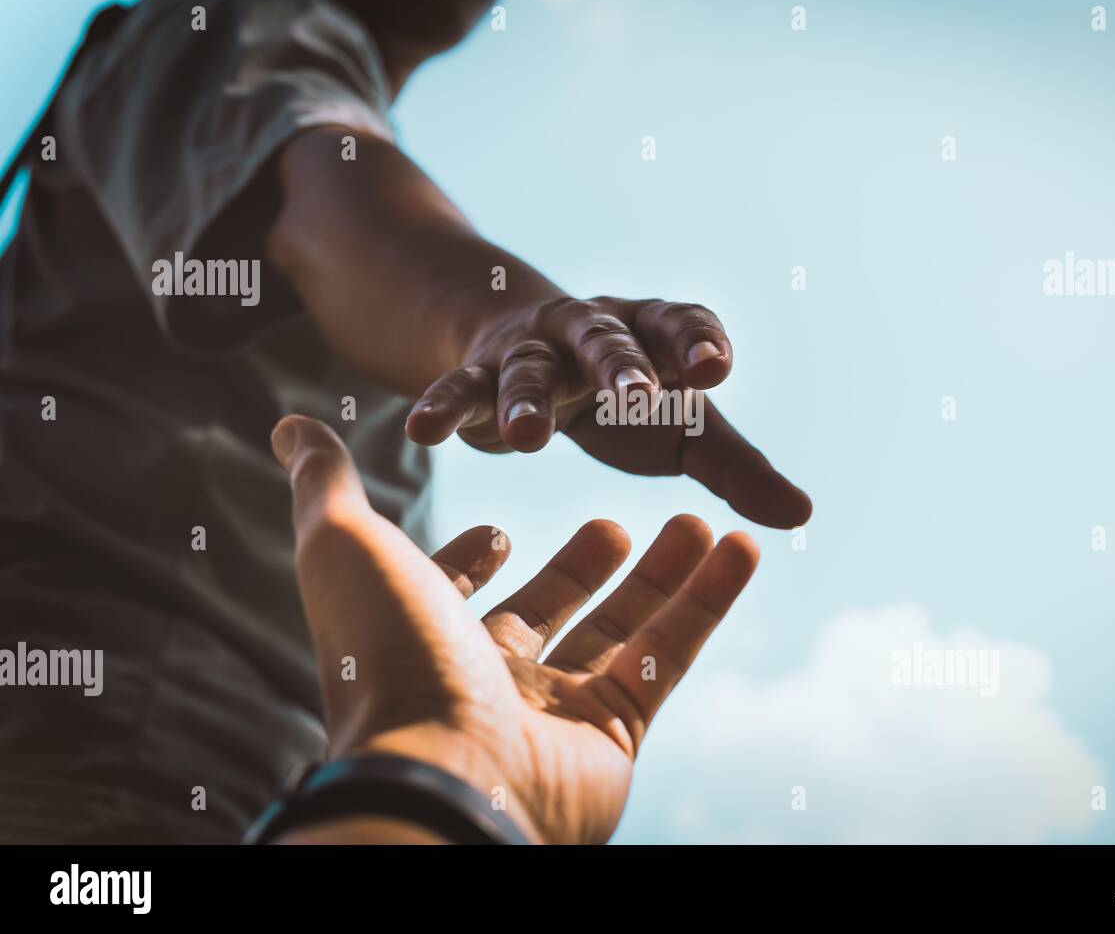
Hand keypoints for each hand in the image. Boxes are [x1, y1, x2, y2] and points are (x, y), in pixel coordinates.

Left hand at [272, 415, 760, 843]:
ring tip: (699, 520)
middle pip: (547, 611)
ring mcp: (552, 711)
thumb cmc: (389, 656)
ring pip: (620, 632)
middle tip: (615, 524)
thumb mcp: (346, 546)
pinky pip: (669, 658)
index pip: (451, 597)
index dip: (471, 562)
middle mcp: (485, 679)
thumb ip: (325, 484)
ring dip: (663, 575)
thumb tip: (290, 424)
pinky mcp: (614, 734)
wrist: (444, 773)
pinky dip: (708, 602)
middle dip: (581, 568)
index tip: (499, 530)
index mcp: (422, 638)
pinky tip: (739, 547)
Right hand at [403, 296, 811, 529]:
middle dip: (620, 365)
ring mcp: (533, 350)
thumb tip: (803, 516)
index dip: (696, 342)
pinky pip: (459, 389)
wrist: (535, 354)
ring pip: (529, 369)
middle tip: (636, 395)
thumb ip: (738, 469)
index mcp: (653, 334)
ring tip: (527, 439)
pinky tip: (421, 431)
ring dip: (526, 398)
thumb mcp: (684, 429)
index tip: (715, 368)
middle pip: (608, 341)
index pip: (680, 325)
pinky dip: (442, 407)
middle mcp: (593, 331)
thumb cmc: (629, 398)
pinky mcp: (479, 374)